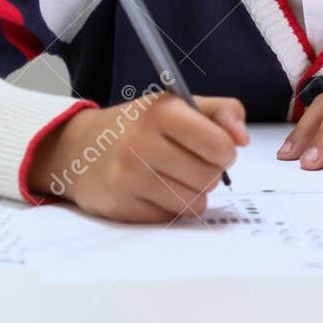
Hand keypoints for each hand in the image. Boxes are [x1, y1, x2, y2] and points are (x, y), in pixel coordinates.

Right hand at [27, 91, 248, 220]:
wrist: (79, 149)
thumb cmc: (137, 126)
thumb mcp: (176, 105)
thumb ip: (220, 112)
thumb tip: (243, 139)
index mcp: (161, 112)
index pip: (219, 144)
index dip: (225, 150)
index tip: (216, 148)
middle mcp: (141, 143)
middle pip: (210, 176)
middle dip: (210, 173)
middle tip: (193, 164)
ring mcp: (128, 177)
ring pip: (194, 201)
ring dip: (193, 193)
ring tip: (174, 177)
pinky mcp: (121, 206)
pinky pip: (171, 218)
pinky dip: (170, 208)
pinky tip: (154, 191)